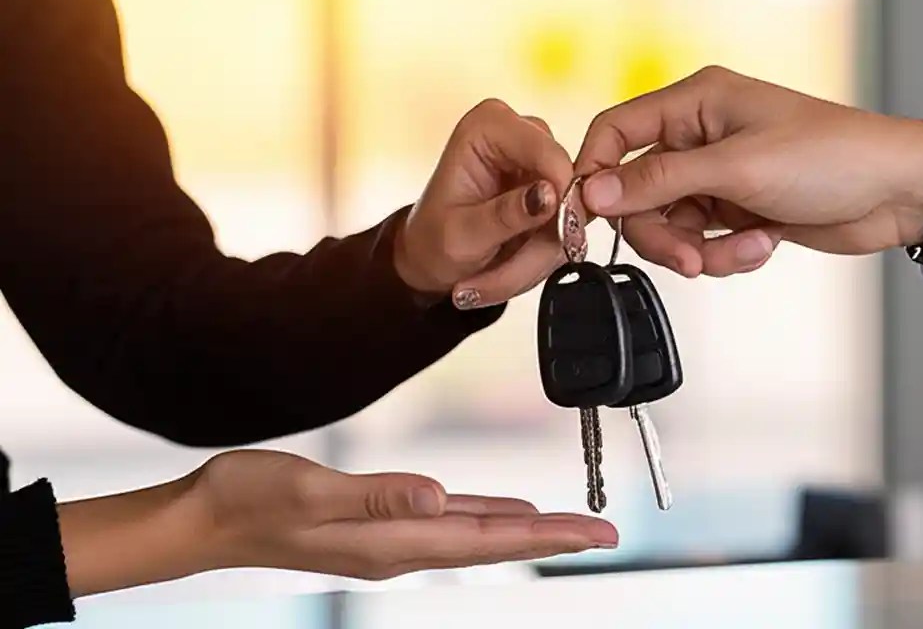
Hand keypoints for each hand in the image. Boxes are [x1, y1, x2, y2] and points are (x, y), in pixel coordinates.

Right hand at [58, 450, 616, 596]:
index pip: (489, 537)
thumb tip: (439, 497)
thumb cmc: (249, 500)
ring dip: (524, 528)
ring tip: (566, 525)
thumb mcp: (311, 491)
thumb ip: (376, 495)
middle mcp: (400, 544)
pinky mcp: (375, 522)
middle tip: (606, 534)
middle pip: (494, 540)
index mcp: (394, 538)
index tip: (597, 535)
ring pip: (476, 532)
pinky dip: (483, 516)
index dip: (547, 534)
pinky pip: (447, 521)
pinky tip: (497, 511)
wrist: (203, 520)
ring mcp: (389, 536)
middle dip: (553, 536)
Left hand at [394, 98, 573, 308]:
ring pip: (573, 208)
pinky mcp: (549, 187)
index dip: (559, 195)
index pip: (548, 151)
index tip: (553, 234)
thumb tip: (550, 194)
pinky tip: (521, 260)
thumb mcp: (463, 235)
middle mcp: (516, 135)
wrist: (430, 258)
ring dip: (547, 249)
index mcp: (486, 128)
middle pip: (565, 182)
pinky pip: (570, 220)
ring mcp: (535, 161)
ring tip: (508, 272)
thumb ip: (507, 214)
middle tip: (516, 271)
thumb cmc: (433, 240)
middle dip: (548, 235)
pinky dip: (549, 250)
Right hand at [574, 66, 922, 276]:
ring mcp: (720, 176)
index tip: (587, 217)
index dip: (596, 173)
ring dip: (700, 249)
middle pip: (638, 192)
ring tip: (743, 252)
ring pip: (671, 224)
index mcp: (696, 102)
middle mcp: (701, 135)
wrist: (897, 192)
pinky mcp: (739, 210)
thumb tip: (594, 192)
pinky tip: (764, 245)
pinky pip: (704, 242)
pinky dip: (727, 254)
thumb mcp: (738, 168)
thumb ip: (661, 181)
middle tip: (688, 259)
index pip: (616, 131)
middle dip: (660, 231)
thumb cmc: (830, 157)